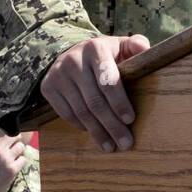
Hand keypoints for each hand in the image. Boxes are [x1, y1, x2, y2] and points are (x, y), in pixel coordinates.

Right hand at [0, 130, 28, 191]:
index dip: (10, 132)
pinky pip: (23, 159)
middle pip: (17, 136)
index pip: (6, 130)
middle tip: (13, 145)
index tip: (11, 135)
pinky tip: (13, 164)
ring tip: (12, 156)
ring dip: (19, 151)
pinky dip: (20, 161)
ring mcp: (6, 159)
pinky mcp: (13, 169)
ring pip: (21, 147)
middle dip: (16, 140)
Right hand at [40, 35, 149, 152]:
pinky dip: (81, 126)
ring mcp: (58, 75)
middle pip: (95, 101)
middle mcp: (74, 61)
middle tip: (125, 143)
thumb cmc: (106, 54)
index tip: (130, 120)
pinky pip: (66, 114)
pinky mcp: (48, 87)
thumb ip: (135, 45)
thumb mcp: (121, 45)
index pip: (108, 81)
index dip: (119, 102)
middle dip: (111, 125)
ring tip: (110, 146)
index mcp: (95, 49)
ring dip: (97, 132)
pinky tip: (94, 134)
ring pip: (81, 111)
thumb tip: (143, 48)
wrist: (71, 53)